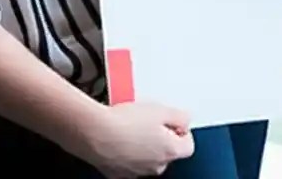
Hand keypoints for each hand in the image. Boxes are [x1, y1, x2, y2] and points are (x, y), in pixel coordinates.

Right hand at [74, 102, 194, 177]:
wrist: (93, 132)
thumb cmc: (124, 122)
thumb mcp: (161, 109)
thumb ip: (181, 116)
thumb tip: (185, 120)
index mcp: (170, 151)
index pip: (188, 146)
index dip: (181, 131)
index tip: (173, 122)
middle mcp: (155, 166)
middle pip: (167, 152)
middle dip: (162, 137)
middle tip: (149, 121)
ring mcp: (136, 172)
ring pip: (147, 158)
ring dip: (144, 145)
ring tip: (131, 127)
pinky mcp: (117, 173)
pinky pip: (129, 162)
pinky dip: (126, 152)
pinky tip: (119, 138)